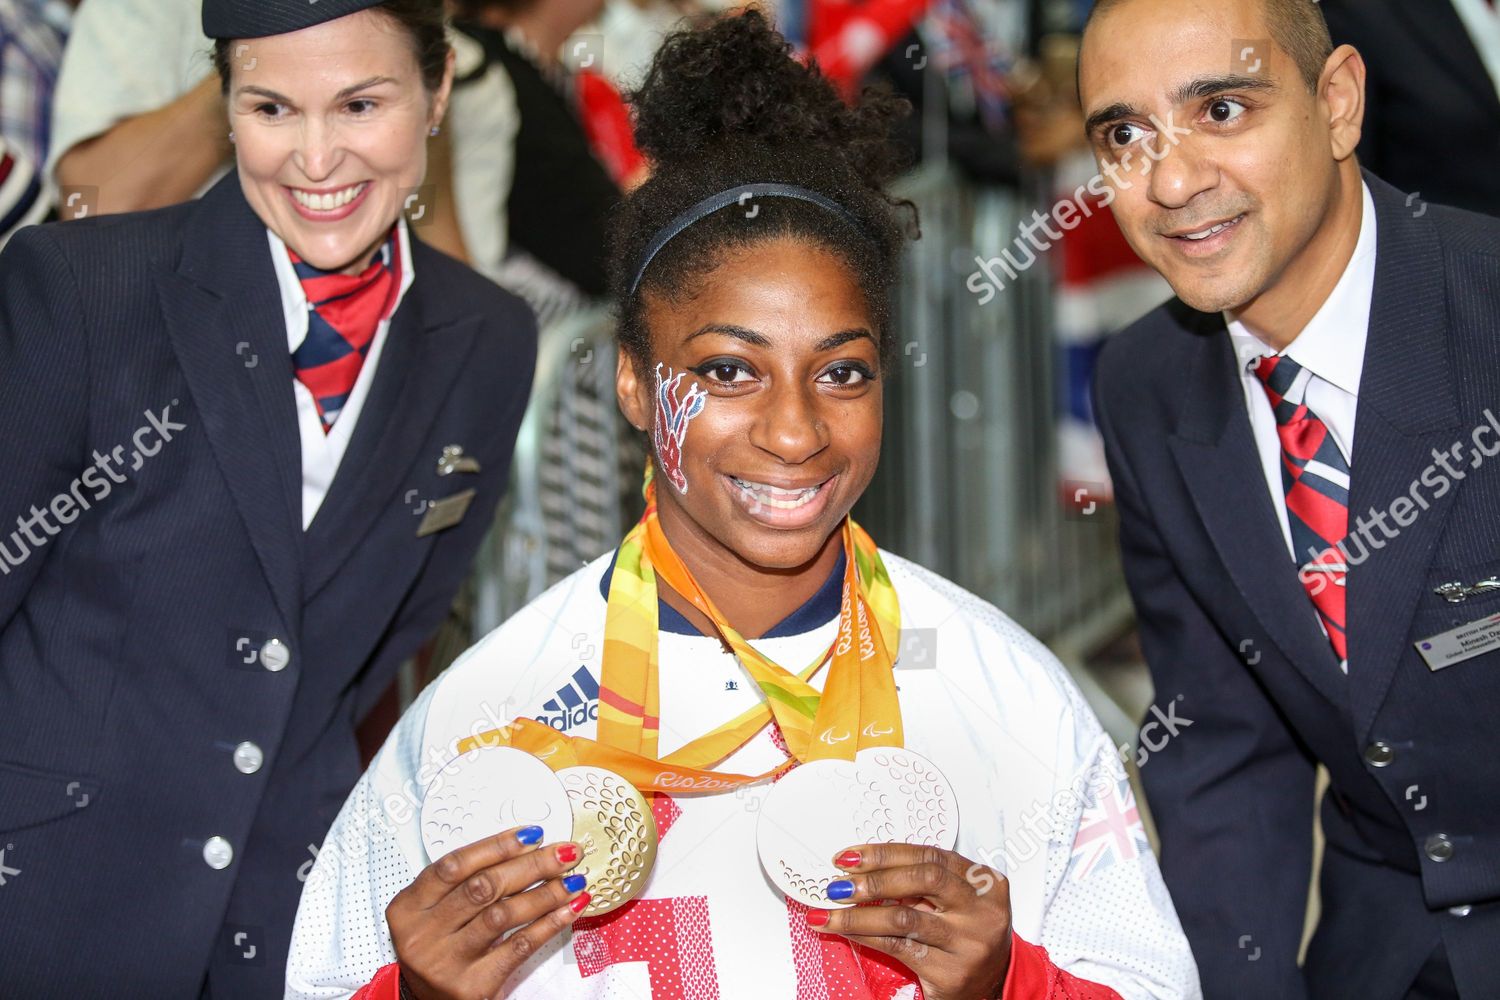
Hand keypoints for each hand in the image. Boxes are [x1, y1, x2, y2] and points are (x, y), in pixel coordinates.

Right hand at [387, 825, 589, 999]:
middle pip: (483, 887)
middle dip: (531, 865)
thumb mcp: (437, 913)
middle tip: (563, 854)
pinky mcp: (472, 986)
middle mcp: (422, 935)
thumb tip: (525, 850)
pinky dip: (549, 923)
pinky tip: (568, 909)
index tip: (531, 835)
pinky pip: (519, 946)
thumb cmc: (437, 951)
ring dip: (546, 892)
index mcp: (408, 908)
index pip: (455, 865)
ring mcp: (446, 962)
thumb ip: (467, 883)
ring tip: (572, 880)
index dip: (497, 846)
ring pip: (504, 914)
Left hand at [807, 843, 1012, 999]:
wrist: (989, 988)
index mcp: (986, 882)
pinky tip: (847, 931)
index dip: (885, 853)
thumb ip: (925, 882)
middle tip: (840, 884)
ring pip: (904, 918)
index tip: (851, 856)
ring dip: (858, 914)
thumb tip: (864, 868)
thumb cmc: (967, 938)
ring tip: (829, 912)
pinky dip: (865, 936)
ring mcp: (969, 943)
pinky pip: (897, 947)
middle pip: (923, 879)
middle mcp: (982, 911)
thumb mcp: (958, 902)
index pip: (930, 855)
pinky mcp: (952, 973)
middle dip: (874, 878)